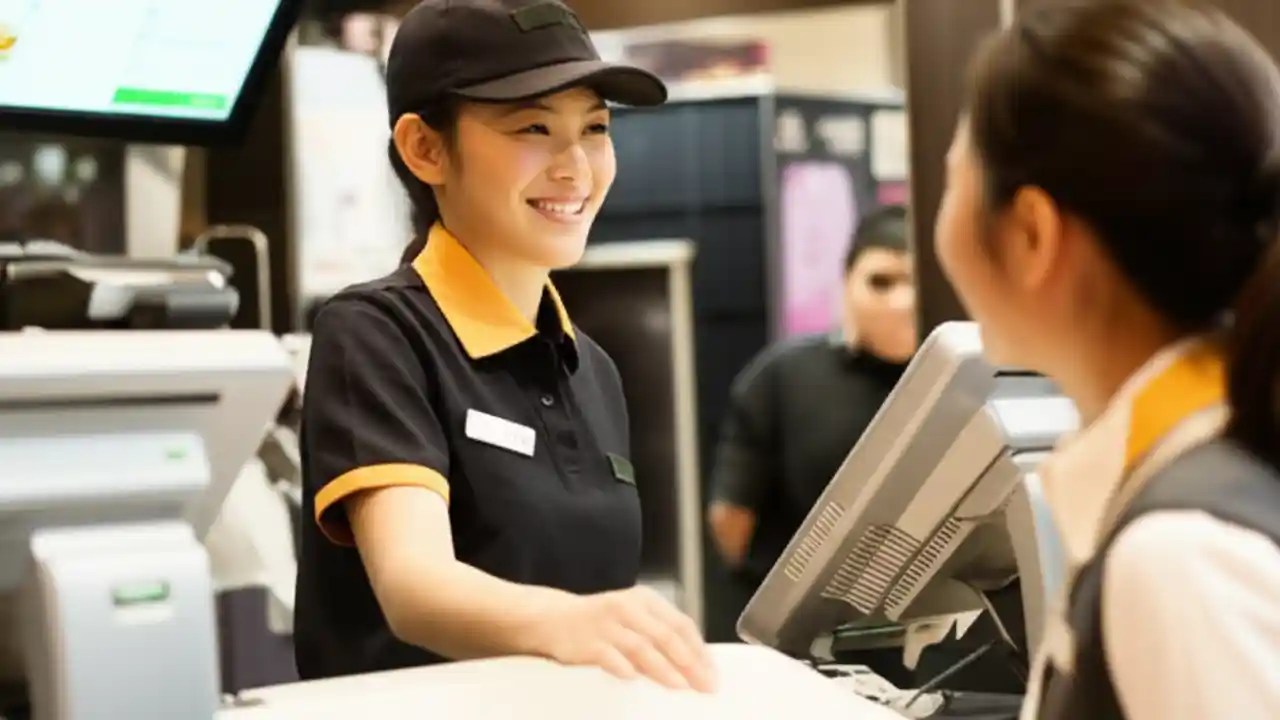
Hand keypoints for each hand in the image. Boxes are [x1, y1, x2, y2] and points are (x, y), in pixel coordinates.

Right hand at [529, 586, 716, 691]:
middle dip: (689, 663)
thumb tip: (693, 667)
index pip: (681, 624)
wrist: (555, 618)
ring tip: (680, 685)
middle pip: (666, 636)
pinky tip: (634, 678)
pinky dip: (623, 666)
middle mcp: (629, 608)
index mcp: (646, 600)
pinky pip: (609, 655)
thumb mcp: (634, 621)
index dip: (700, 650)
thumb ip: (660, 638)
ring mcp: (608, 624)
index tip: (712, 673)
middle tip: (704, 684)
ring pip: (642, 646)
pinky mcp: (589, 640)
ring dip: (663, 668)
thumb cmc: (602, 623)